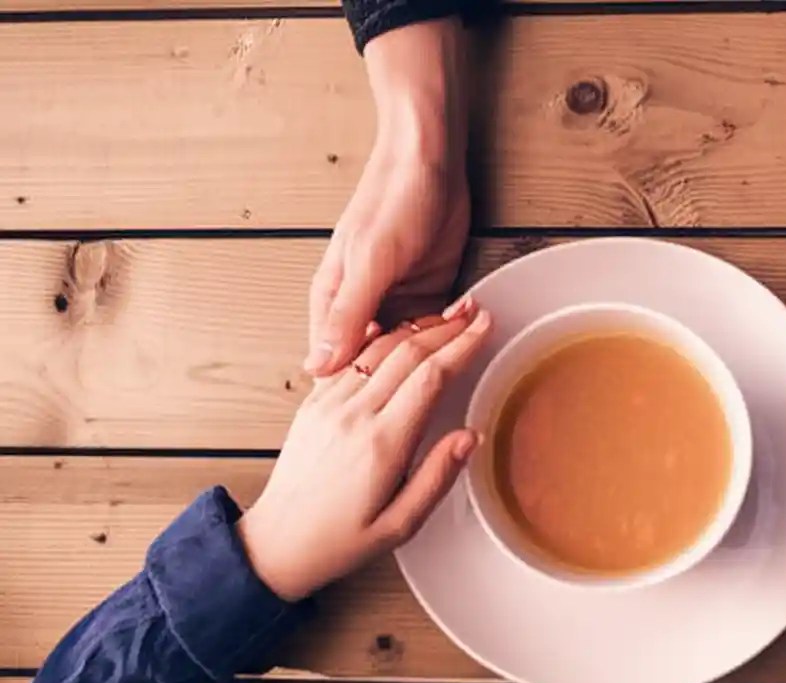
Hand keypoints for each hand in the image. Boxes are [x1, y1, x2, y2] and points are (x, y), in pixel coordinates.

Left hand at [240, 299, 491, 601]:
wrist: (275, 543)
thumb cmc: (338, 540)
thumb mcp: (400, 525)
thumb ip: (437, 477)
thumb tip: (469, 436)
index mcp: (381, 444)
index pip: (430, 377)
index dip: (462, 346)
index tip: (484, 328)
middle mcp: (353, 416)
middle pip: (407, 352)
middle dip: (446, 327)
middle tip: (474, 313)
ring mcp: (329, 405)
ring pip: (379, 348)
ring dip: (415, 327)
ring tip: (445, 318)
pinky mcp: (314, 404)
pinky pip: (351, 360)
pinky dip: (379, 339)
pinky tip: (397, 332)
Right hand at [307, 19, 469, 375]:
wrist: (431, 160)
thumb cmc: (390, 200)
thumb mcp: (368, 262)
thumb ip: (347, 316)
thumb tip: (317, 368)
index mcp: (332, 302)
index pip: (336, 363)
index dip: (354, 389)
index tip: (377, 414)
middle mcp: (363, 307)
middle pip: (374, 361)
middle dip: (394, 380)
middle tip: (423, 399)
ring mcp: (397, 301)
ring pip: (408, 349)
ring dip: (427, 359)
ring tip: (450, 370)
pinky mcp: (430, 294)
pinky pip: (437, 330)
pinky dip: (449, 339)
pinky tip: (465, 345)